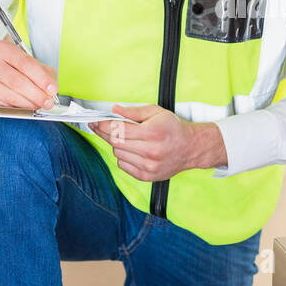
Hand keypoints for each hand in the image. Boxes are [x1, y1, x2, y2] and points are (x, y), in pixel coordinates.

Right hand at [0, 41, 58, 108]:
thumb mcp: (17, 61)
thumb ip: (39, 70)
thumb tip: (51, 87)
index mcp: (2, 49)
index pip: (26, 64)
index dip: (42, 79)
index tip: (52, 89)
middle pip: (19, 83)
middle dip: (37, 95)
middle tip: (47, 103)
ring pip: (11, 97)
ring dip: (28, 105)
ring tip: (37, 107)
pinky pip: (1, 107)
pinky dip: (15, 111)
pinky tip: (21, 109)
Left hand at [87, 104, 227, 181]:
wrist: (190, 148)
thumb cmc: (173, 128)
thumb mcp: (156, 112)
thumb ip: (133, 111)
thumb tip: (114, 109)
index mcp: (152, 133)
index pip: (118, 129)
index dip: (103, 125)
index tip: (95, 121)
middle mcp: (151, 151)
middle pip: (115, 143)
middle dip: (104, 133)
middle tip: (99, 126)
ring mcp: (149, 166)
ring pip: (118, 154)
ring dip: (116, 145)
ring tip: (127, 138)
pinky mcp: (147, 176)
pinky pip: (123, 165)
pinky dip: (123, 156)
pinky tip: (132, 150)